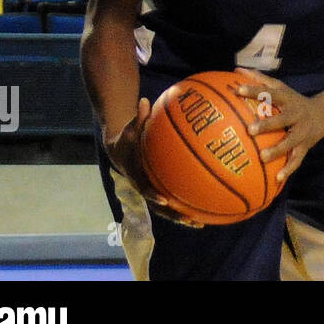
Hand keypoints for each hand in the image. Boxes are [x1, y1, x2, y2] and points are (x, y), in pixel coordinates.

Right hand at [106, 99, 202, 227]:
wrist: (119, 149)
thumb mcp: (131, 128)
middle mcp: (145, 186)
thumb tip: (144, 100)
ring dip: (183, 217)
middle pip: (159, 207)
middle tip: (191, 220)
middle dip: (174, 215)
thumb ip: (139, 117)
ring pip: (167, 210)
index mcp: (137, 174)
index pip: (145, 187)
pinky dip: (186, 205)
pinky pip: (173, 200)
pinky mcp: (160, 189)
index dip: (153, 195)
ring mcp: (152, 191)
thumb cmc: (128, 137)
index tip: (164, 200)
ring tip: (201, 223)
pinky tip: (203, 208)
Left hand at [235, 69, 323, 182]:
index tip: (237, 89)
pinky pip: (297, 159)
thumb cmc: (294, 100)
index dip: (254, 90)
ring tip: (262, 157)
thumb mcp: (281, 88)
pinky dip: (288, 169)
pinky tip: (277, 178)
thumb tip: (236, 70)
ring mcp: (302, 131)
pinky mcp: (305, 146)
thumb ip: (259, 80)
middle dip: (267, 124)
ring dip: (277, 150)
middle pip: (282, 119)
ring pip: (290, 142)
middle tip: (250, 129)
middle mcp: (296, 115)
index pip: (270, 93)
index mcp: (288, 99)